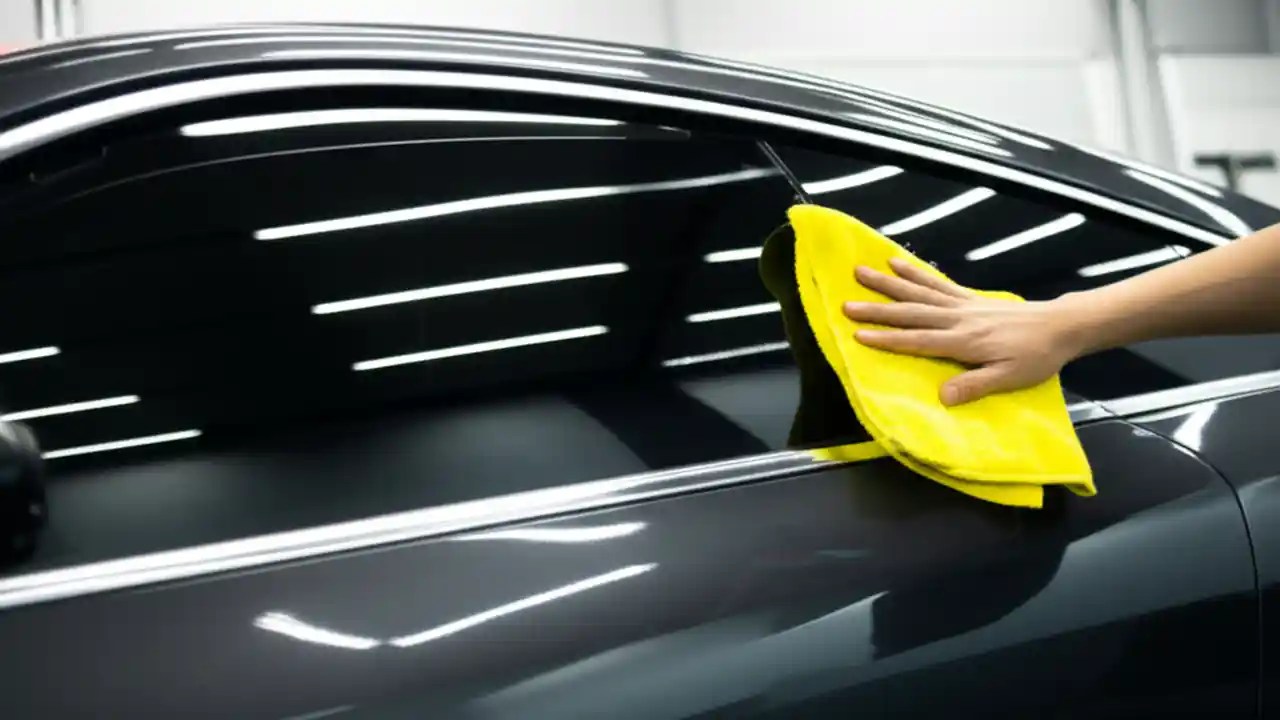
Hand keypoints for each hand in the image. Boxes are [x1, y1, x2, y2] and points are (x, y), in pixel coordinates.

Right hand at [842, 258, 1081, 405]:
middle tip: (846, 304)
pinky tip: (897, 263)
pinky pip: (936, 283)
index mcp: (963, 341)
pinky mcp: (968, 298)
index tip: (858, 335)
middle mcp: (957, 319)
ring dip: (888, 283)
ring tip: (861, 272)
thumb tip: (941, 396)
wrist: (1059, 327)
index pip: (918, 341)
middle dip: (877, 309)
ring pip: (918, 293)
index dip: (887, 339)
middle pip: (911, 313)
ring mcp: (961, 305)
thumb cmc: (1035, 357)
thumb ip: (975, 385)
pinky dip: (915, 273)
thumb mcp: (1009, 378)